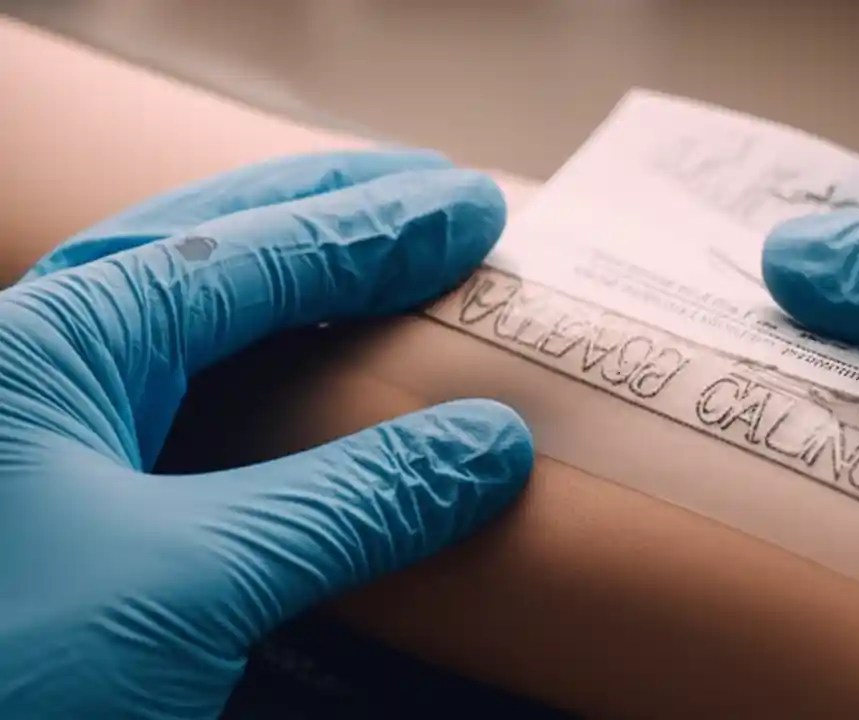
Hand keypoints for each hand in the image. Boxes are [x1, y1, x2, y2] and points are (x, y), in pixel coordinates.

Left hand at [0, 150, 533, 716]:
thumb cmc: (7, 675)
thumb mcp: (190, 579)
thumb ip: (348, 501)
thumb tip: (489, 444)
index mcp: (54, 346)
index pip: (247, 254)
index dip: (373, 230)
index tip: (468, 212)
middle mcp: (45, 368)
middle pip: (211, 249)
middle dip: (329, 214)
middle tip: (431, 193)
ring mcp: (52, 436)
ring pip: (191, 319)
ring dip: (293, 279)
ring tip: (375, 250)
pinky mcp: (74, 510)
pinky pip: (187, 404)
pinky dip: (264, 370)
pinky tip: (299, 372)